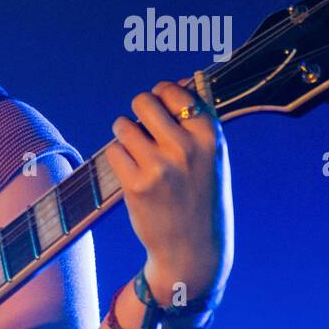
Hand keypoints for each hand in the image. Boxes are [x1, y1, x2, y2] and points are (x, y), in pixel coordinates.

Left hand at [106, 79, 234, 309]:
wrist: (193, 248)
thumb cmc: (202, 197)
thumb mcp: (214, 158)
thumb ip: (198, 123)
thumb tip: (183, 80)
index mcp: (211, 136)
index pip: (175, 91)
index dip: (161, 93)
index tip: (159, 103)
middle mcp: (187, 148)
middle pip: (143, 101)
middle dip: (138, 110)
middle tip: (142, 126)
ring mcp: (159, 167)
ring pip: (123, 125)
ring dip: (125, 134)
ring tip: (137, 151)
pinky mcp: (136, 185)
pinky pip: (114, 151)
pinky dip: (118, 157)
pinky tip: (132, 170)